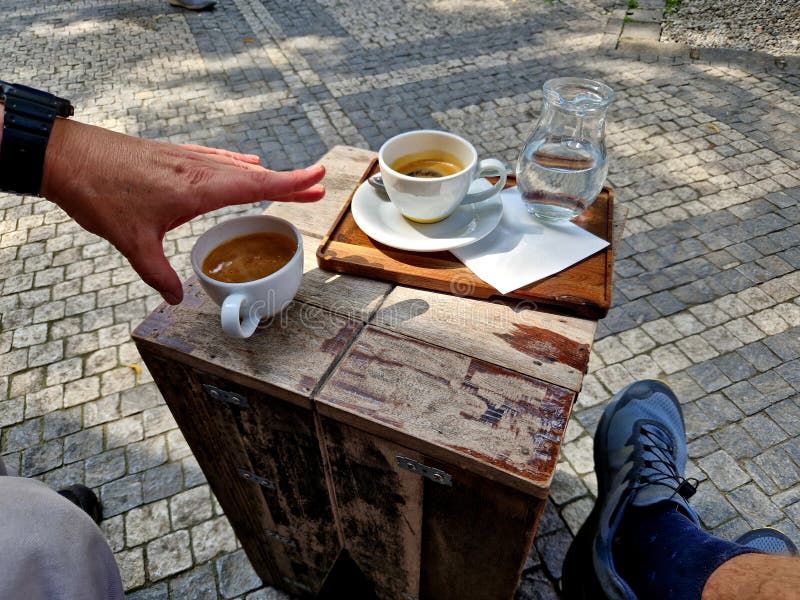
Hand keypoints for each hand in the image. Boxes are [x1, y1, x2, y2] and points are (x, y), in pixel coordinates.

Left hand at [41, 118, 324, 303]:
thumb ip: (157, 273)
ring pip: (237, 166)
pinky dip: (238, 164)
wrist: (67, 156)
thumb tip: (176, 299)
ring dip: (266, 174)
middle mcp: (197, 168)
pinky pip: (216, 158)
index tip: (317, 179)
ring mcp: (185, 158)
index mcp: (196, 188)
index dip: (289, 183)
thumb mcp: (131, 242)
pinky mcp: (173, 155)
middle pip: (254, 174)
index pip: (255, 185)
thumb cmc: (99, 193)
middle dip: (289, 181)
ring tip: (289, 182)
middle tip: (317, 186)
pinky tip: (244, 163)